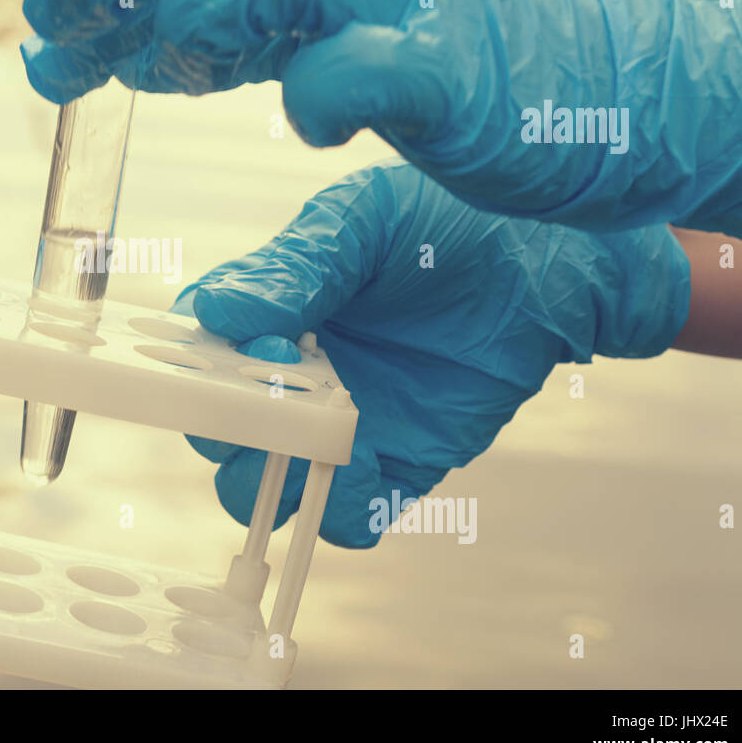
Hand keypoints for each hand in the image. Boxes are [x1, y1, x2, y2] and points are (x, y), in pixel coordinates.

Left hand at [22, 0, 741, 251]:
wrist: (636, 70)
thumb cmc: (467, 47)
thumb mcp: (325, 15)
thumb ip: (227, 24)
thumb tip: (119, 44)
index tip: (41, 39)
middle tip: (49, 39)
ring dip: (194, 29)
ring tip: (175, 77)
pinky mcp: (452, 72)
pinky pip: (359, 71)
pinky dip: (317, 96)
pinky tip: (308, 124)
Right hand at [170, 160, 690, 546]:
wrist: (546, 264)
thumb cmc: (444, 224)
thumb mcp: (361, 223)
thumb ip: (293, 266)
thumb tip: (215, 312)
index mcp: (265, 312)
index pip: (195, 354)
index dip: (204, 364)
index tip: (264, 345)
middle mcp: (288, 376)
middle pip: (216, 431)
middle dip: (231, 427)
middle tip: (288, 393)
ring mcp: (335, 427)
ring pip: (259, 489)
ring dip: (270, 480)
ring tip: (321, 442)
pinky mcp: (393, 468)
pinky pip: (340, 519)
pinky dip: (338, 511)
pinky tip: (369, 469)